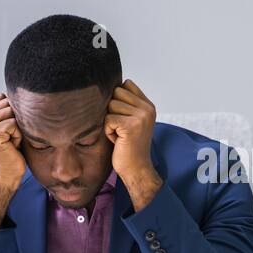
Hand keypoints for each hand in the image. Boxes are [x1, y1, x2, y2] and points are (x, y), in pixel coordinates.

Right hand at [0, 92, 25, 190]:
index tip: (9, 132)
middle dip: (16, 121)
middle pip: (8, 104)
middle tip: (10, 140)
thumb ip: (6, 112)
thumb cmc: (12, 153)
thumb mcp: (8, 129)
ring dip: (18, 128)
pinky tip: (12, 146)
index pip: (2, 99)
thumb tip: (15, 93)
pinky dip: (18, 135)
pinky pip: (13, 123)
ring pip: (11, 112)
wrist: (6, 176)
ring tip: (11, 142)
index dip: (13, 113)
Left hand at [106, 80, 162, 208]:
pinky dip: (108, 131)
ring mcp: (140, 116)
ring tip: (119, 134)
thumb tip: (105, 86)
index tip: (123, 117)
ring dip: (109, 121)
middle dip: (112, 110)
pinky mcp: (130, 126)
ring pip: (110, 105)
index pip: (126, 84)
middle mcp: (147, 108)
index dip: (118, 98)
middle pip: (116, 92)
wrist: (136, 169)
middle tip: (121, 127)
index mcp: (148, 105)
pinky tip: (118, 140)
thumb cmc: (129, 146)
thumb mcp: (133, 120)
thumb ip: (127, 103)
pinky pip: (107, 119)